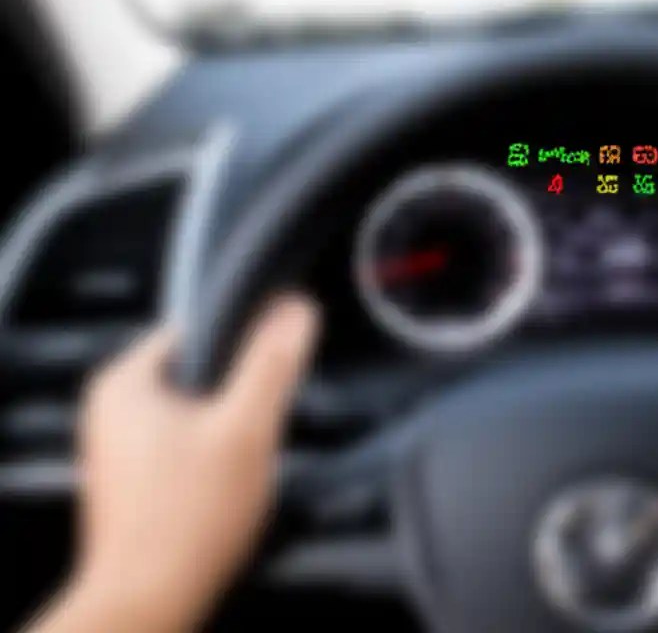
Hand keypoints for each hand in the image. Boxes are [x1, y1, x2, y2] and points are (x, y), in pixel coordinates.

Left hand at [34, 295, 318, 632]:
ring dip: (226, 431)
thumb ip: (271, 364)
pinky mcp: (129, 484)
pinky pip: (182, 450)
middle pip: (198, 375)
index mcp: (124, 382)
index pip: (197, 329)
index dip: (243, 345)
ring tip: (241, 464)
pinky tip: (224, 489)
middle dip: (236, 397)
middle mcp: (109, 410)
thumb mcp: (246, 428)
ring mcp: (116, 450)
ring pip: (193, 415)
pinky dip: (209, 461)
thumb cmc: (189, 519)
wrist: (148, 602)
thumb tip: (295, 308)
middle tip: (258, 429)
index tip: (272, 370)